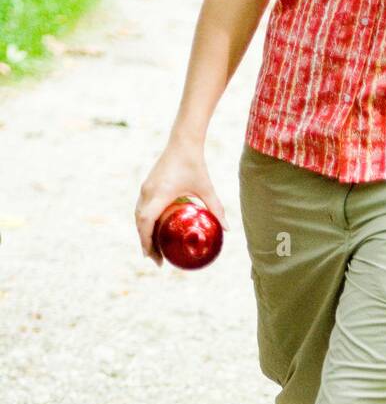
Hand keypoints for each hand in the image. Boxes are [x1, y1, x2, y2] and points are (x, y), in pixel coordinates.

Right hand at [135, 140, 226, 263]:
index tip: (153, 257)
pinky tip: (152, 232)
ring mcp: (146, 187)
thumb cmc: (195, 164)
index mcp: (160, 193)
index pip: (146, 222)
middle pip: (140, 223)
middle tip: (157, 261)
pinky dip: (144, 223)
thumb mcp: (207, 188)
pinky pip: (141, 208)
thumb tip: (227, 229)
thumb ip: (216, 209)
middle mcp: (148, 191)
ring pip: (138, 216)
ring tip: (153, 251)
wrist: (183, 141)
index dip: (147, 241)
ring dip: (143, 234)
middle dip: (146, 243)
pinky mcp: (147, 185)